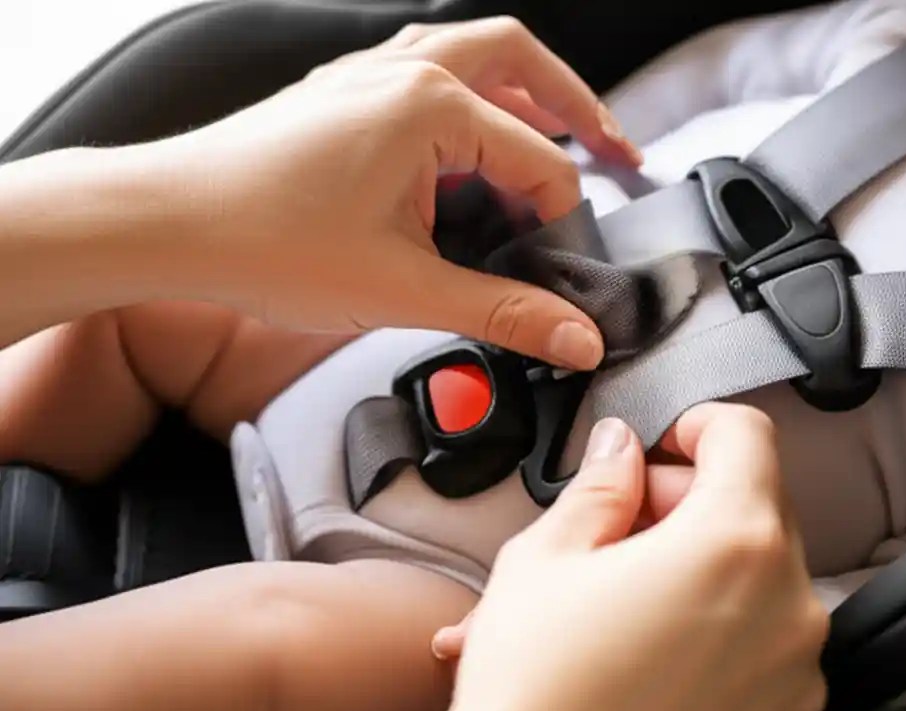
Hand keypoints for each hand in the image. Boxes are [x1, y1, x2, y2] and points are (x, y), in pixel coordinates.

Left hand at [151, 17, 641, 368]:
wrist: (163, 224)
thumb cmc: (262, 243)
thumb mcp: (402, 290)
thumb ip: (502, 312)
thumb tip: (574, 337)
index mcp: (429, 108)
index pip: (536, 160)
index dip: (562, 219)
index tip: (565, 269)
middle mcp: (402, 74)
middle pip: (520, 60)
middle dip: (577, 104)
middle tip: (616, 149)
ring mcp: (367, 76)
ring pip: (471, 52)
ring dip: (523, 86)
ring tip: (557, 130)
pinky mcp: (341, 94)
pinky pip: (424, 70)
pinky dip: (468, 94)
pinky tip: (467, 142)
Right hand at [438, 405, 828, 710]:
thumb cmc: (537, 697)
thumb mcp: (545, 563)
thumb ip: (599, 488)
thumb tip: (619, 450)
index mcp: (733, 543)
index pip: (747, 435)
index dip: (696, 425)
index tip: (663, 445)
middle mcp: (788, 604)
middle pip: (757, 503)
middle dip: (690, 501)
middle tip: (622, 527)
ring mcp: (795, 667)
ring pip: (760, 573)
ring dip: (703, 564)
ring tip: (625, 595)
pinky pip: (765, 638)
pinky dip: (720, 624)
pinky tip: (651, 641)